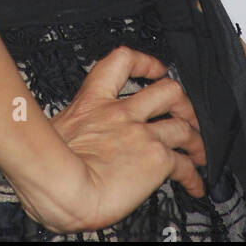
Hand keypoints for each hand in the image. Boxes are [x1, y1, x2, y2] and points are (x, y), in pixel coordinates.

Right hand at [13, 45, 207, 233]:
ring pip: (183, 126)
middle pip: (166, 90)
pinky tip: (195, 184)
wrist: (60, 184)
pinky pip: (184, 165)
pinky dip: (194, 175)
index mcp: (92, 103)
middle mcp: (120, 113)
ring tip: (198, 151)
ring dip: (195, 139)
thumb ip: (69, 134)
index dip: (145, 61)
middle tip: (185, 115)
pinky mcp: (155, 159)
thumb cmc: (46, 167)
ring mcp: (141, 134)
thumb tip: (68, 147)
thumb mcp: (51, 135)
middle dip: (182, 103)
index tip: (155, 69)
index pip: (121, 61)